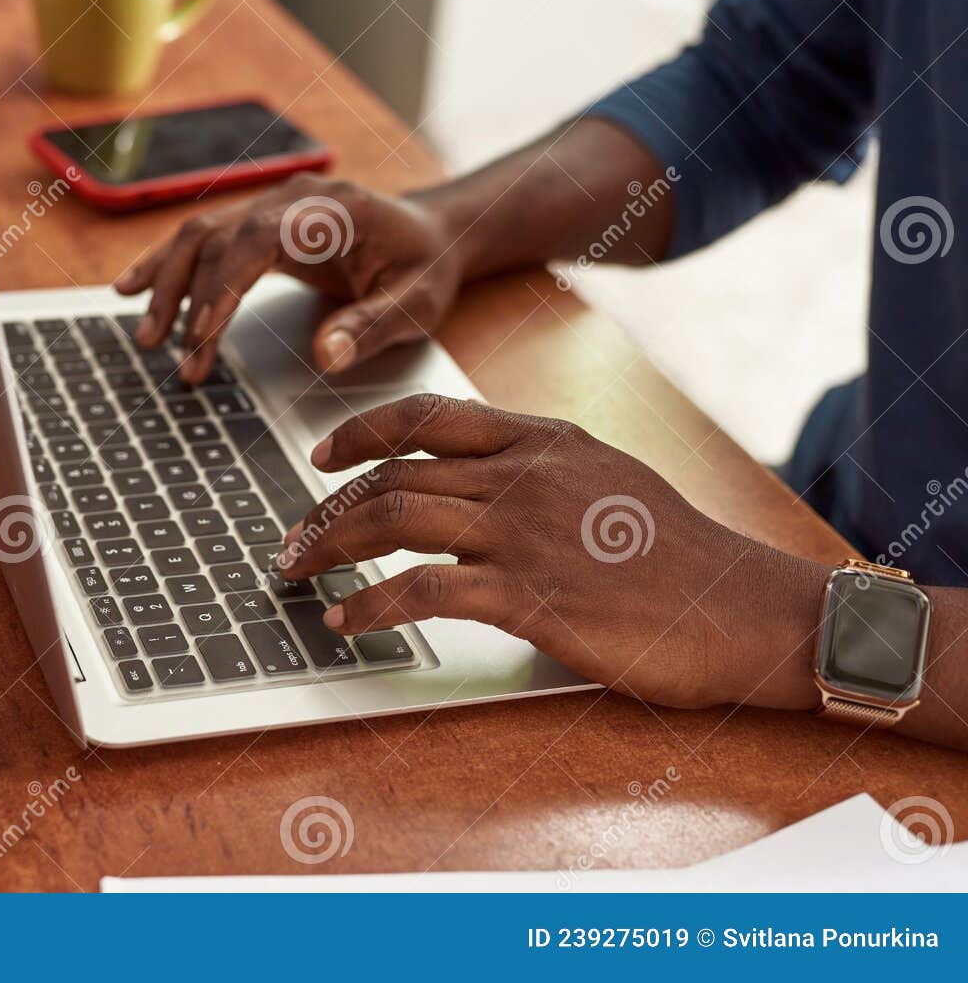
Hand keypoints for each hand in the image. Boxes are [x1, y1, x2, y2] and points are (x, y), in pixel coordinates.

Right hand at [113, 174, 473, 382]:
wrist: (433, 233)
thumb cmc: (427, 267)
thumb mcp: (416, 304)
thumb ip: (371, 327)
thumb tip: (326, 356)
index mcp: (333, 209)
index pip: (258, 239)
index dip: (223, 285)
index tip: (200, 334)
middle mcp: (294, 197)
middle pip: (217, 236)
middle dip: (184, 296)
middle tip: (167, 353)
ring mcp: (272, 204)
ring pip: (200, 234)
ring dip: (167, 284)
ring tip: (146, 337)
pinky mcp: (260, 222)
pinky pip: (205, 238)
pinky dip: (169, 265)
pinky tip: (133, 289)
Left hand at [275, 394, 828, 710]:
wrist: (744, 608)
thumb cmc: (679, 554)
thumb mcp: (607, 478)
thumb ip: (540, 468)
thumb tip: (478, 476)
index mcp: (541, 440)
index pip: (425, 416)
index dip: (361, 431)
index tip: (322, 453)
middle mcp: (523, 474)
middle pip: (394, 474)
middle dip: (328, 506)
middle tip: (293, 538)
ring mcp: (522, 532)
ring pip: (394, 520)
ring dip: (331, 548)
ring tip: (299, 573)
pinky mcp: (527, 595)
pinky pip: (420, 591)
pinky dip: (368, 605)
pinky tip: (346, 621)